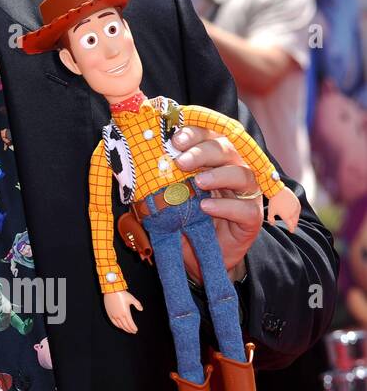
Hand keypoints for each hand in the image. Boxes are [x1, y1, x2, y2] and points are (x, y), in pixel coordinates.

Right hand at [104, 290, 142, 332]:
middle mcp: (119, 315)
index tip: (136, 330)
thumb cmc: (122, 294)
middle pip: (125, 326)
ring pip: (119, 325)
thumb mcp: (132, 299)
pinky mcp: (109, 313)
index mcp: (126, 313)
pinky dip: (117, 326)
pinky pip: (113, 322)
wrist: (112, 290)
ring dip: (124, 329)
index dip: (133, 328)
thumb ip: (137, 304)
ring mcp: (114, 315)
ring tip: (127, 330)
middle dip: (130, 330)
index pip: (130, 324)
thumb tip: (141, 309)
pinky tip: (120, 326)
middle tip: (133, 332)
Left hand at [173, 126, 264, 279]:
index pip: (208, 137)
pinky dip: (226, 207)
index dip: (194, 134)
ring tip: (198, 182)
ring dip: (219, 175)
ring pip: (243, 175)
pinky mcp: (251, 219)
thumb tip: (138, 164)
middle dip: (203, 152)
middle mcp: (232, 172)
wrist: (201, 256)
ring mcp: (246, 195)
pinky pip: (245, 209)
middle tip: (182, 161)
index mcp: (213, 161)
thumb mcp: (171, 197)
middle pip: (226, 150)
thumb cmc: (186, 220)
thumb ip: (162, 180)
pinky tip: (206, 207)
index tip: (174, 140)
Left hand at [267, 186, 300, 229]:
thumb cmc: (273, 202)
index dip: (291, 229)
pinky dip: (297, 213)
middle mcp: (293, 213)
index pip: (291, 226)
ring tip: (293, 220)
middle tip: (292, 226)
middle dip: (294, 225)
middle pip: (295, 222)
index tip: (291, 231)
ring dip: (296, 219)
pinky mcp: (298, 203)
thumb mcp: (270, 211)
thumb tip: (272, 224)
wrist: (278, 191)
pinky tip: (295, 213)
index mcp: (287, 216)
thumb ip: (271, 219)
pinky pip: (298, 210)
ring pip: (297, 216)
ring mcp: (296, 208)